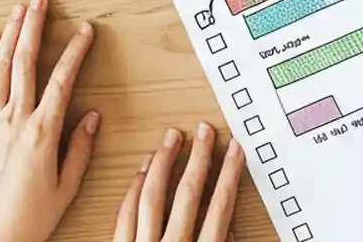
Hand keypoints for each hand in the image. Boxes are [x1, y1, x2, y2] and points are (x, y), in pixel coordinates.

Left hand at [0, 0, 98, 241]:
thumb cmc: (27, 220)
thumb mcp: (65, 188)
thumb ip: (79, 148)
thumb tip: (90, 116)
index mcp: (41, 134)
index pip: (62, 80)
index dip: (75, 51)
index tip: (84, 31)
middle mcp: (13, 121)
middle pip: (25, 62)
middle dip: (35, 27)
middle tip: (42, 1)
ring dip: (9, 34)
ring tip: (18, 10)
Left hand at [113, 123, 244, 241]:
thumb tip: (230, 232)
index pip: (220, 206)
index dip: (229, 173)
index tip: (234, 150)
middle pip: (189, 193)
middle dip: (199, 158)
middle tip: (204, 131)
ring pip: (153, 197)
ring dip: (164, 163)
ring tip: (171, 139)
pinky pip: (127, 215)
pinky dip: (134, 191)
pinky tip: (142, 172)